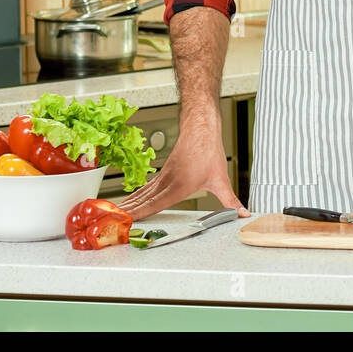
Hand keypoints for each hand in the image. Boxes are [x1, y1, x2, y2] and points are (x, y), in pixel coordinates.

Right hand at [115, 115, 249, 222]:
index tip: (125, 222)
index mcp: (178, 186)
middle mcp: (167, 182)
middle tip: (110, 223)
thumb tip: (242, 213)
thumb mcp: (221, 180)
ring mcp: (163, 176)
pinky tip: (130, 201)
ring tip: (114, 215)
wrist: (200, 128)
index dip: (139, 214)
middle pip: (142, 200)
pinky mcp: (164, 172)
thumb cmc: (208, 150)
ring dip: (127, 204)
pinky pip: (146, 187)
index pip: (154, 204)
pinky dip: (135, 196)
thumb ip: (231, 201)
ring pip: (141, 193)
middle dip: (126, 213)